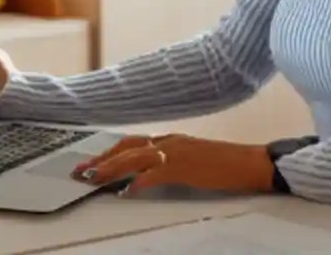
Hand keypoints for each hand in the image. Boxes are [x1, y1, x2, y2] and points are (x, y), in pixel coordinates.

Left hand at [73, 133, 273, 196]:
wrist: (249, 163)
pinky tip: (127, 191)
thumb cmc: (224, 163)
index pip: (131, 142)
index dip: (109, 152)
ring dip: (111, 168)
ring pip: (133, 158)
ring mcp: (175, 153)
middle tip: (81, 171)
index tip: (92, 161)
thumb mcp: (192, 157)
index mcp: (169, 139)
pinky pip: (154, 174)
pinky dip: (138, 182)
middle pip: (126, 147)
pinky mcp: (183, 168)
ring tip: (94, 178)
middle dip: (102, 159)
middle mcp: (168, 142)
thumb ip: (170, 160)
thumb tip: (147, 172)